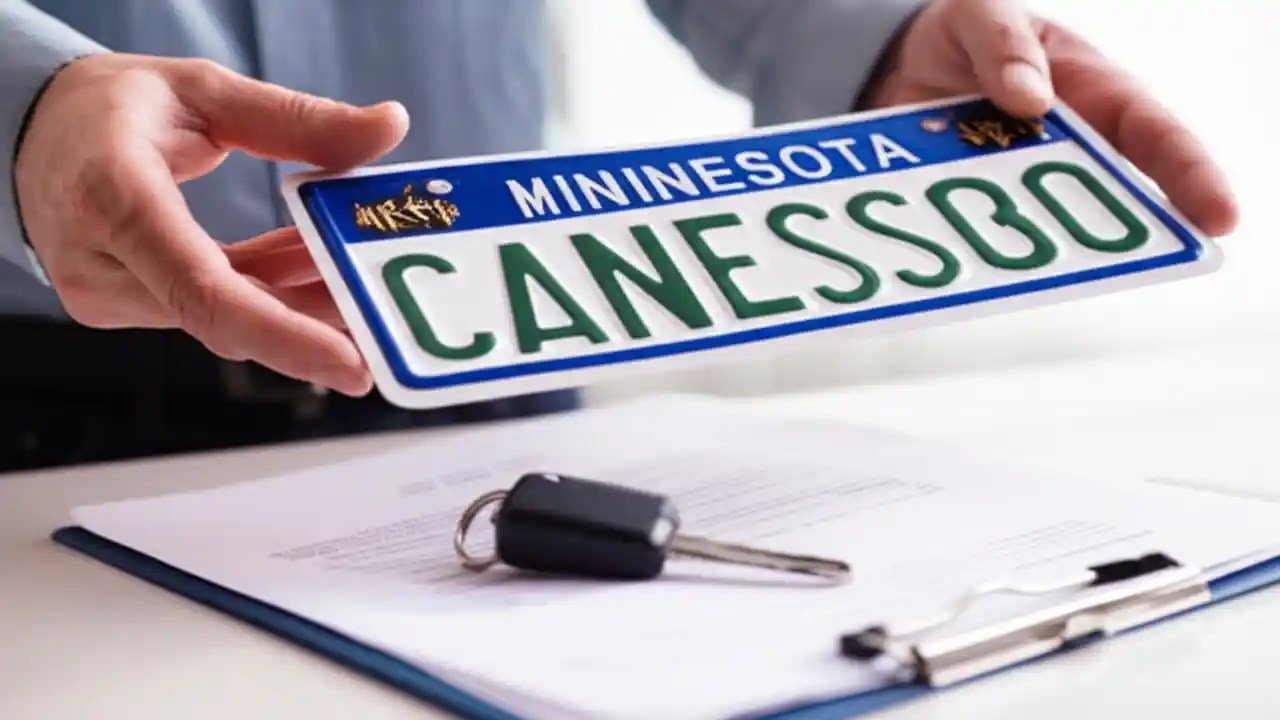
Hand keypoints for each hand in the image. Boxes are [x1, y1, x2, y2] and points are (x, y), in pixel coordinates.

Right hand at [15, 53, 409, 395]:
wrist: (25, 132)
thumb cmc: (104, 108)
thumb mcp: (204, 91)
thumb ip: (298, 118)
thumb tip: (388, 127)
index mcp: (113, 198)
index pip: (205, 292)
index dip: (286, 337)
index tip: (351, 364)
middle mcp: (101, 261)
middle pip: (231, 315)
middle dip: (319, 317)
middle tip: (391, 312)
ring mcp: (107, 292)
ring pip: (229, 316)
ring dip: (300, 298)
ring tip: (360, 271)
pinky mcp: (123, 304)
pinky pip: (212, 308)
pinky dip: (269, 291)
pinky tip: (316, 269)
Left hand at [863, 0, 1236, 236]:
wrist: (903, 62)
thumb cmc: (969, 33)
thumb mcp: (982, 11)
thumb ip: (1003, 42)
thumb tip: (1032, 100)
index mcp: (1096, 94)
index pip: (1157, 136)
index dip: (1193, 176)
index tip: (1220, 216)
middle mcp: (1068, 149)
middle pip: (1111, 199)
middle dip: (1129, 236)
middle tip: (1138, 265)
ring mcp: (1019, 182)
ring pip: (1046, 228)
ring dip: (1043, 250)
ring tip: (1038, 272)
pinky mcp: (973, 204)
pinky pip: (980, 233)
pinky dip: (973, 249)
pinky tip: (962, 264)